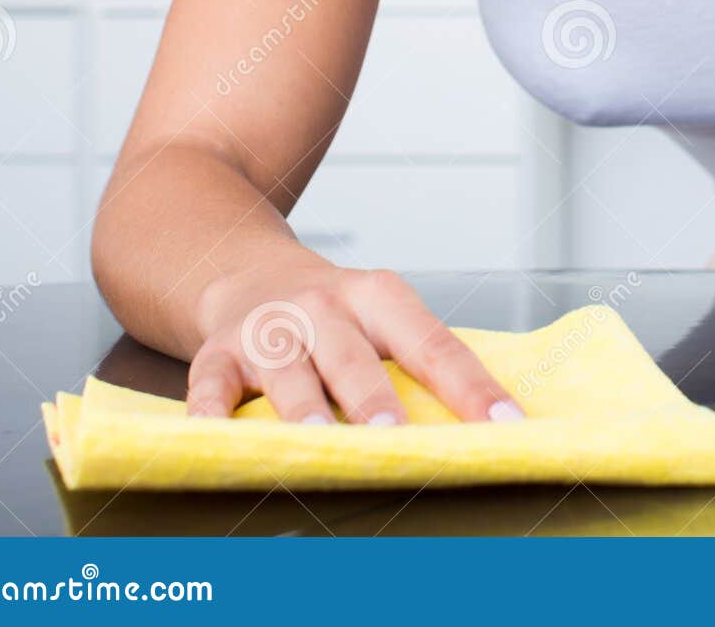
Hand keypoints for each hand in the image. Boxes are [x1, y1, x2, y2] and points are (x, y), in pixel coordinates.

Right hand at [186, 260, 524, 424]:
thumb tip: (482, 429)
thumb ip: (415, 364)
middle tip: (397, 438)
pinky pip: (211, 386)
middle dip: (376, 398)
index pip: (434, 345)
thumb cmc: (334, 316)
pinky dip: (209, 415)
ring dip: (305, 409)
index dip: (470, 388)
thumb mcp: (380, 319)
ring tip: (320, 442)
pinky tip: (213, 437)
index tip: (504, 426)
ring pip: (289, 374)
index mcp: (380, 297)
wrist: (249, 272)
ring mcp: (269, 330)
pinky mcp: (217, 354)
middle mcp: (324, 307)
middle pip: (355, 357)